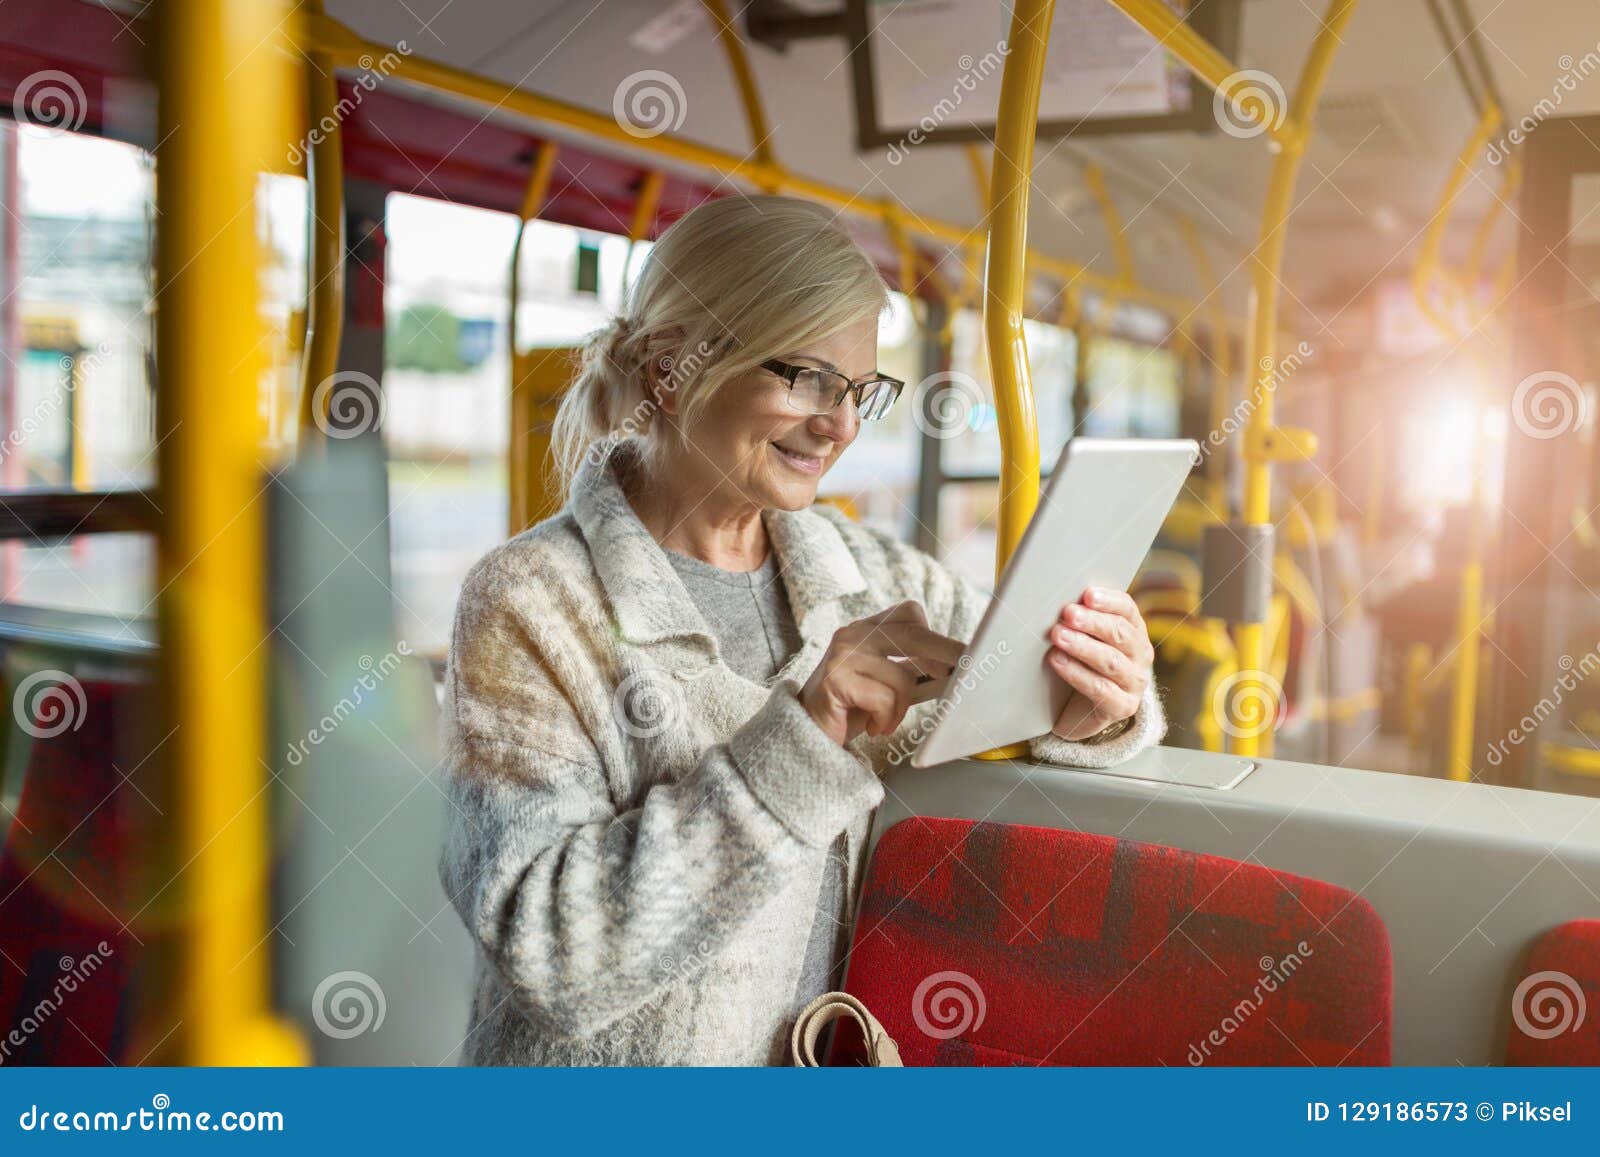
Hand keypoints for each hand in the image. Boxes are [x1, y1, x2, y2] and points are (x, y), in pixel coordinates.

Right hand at [799, 600, 963, 745]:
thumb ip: (914, 672)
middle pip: (913, 634)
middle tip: (969, 670)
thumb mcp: (887, 683)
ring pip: (902, 677)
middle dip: (947, 653)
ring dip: (900, 709)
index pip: (909, 613)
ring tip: (884, 721)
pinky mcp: (837, 679)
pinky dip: (885, 719)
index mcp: (867, 628)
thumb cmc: (852, 706)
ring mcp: (843, 654)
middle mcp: (854, 633)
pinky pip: (884, 698)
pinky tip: (873, 726)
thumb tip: (956, 672)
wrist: (807, 730)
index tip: (954, 659)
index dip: (935, 634)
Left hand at [1046, 586, 1152, 740]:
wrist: (1079, 712)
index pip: (1127, 610)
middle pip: (1120, 634)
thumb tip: (1061, 600)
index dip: (1109, 601)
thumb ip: (1080, 620)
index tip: (1087, 594)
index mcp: (1134, 631)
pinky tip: (1058, 661)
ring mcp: (1134, 684)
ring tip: (1058, 636)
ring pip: (1111, 661)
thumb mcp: (1084, 639)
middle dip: (1092, 622)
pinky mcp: (1122, 707)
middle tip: (1067, 614)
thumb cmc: (1080, 665)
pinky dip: (1077, 674)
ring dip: (1083, 646)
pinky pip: (1101, 689)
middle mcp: (1140, 656)